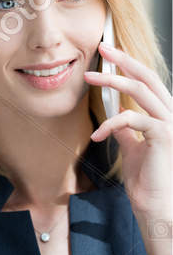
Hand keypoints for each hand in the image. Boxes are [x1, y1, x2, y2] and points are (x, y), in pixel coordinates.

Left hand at [87, 43, 171, 254]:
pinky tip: (97, 134)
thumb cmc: (147, 180)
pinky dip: (111, 123)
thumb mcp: (132, 148)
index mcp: (164, 114)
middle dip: (123, 60)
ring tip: (90, 79)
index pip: (148, 81)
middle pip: (147, 76)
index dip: (129, 65)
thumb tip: (116, 113)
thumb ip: (126, 129)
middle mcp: (171, 114)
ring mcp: (170, 124)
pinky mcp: (164, 136)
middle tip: (102, 48)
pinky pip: (133, 119)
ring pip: (141, 91)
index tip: (108, 54)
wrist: (155, 206)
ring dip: (112, 82)